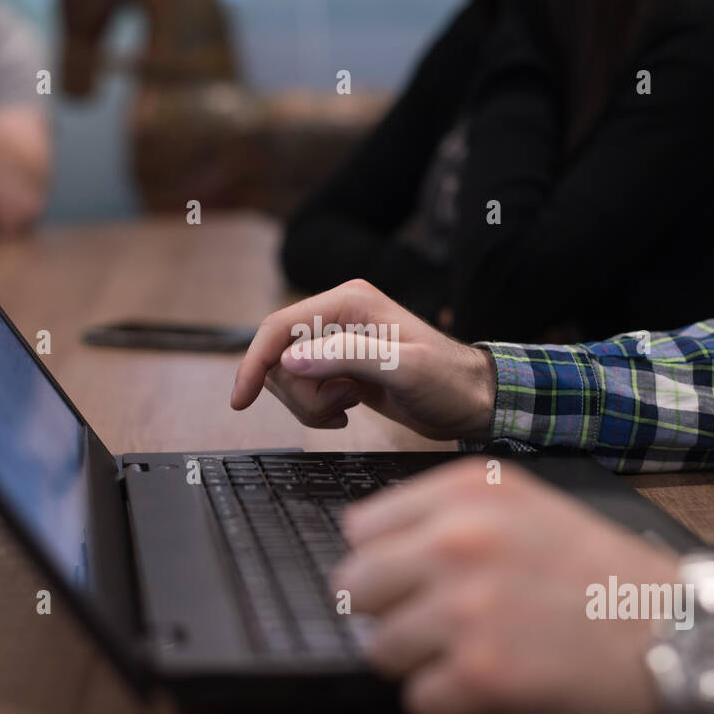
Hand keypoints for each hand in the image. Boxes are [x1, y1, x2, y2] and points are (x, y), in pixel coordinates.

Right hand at [230, 279, 496, 439]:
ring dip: (312, 404)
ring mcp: (337, 341)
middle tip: (343, 405)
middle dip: (301, 393)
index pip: (279, 327)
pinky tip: (349, 411)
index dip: (253, 362)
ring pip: (289, 378)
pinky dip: (318, 410)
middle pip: (279, 357)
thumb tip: (291, 360)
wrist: (473, 400)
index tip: (240, 401)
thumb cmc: (448, 381)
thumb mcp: (403, 368)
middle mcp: (338, 315)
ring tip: (351, 405)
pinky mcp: (340, 366)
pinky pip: (304, 390)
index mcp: (348, 302)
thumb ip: (346, 356)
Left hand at [334, 460, 679, 713]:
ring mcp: (465, 604)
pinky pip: (418, 698)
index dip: (383, 560)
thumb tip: (373, 557)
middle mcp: (458, 538)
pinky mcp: (480, 669)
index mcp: (467, 490)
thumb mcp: (522, 504)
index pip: (361, 528)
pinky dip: (449, 701)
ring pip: (379, 647)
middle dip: (388, 611)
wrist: (672, 625)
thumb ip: (446, 518)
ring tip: (471, 650)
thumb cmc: (600, 570)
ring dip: (418, 659)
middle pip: (355, 586)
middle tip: (432, 622)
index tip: (406, 578)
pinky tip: (490, 680)